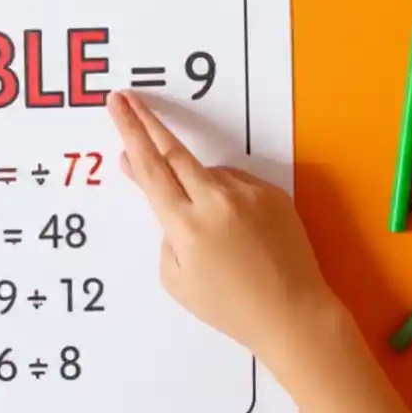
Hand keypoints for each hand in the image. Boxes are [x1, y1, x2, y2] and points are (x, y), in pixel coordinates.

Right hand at [106, 90, 341, 362]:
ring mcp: (248, 193)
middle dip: (147, 123)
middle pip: (173, 151)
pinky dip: (227, 199)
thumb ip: (165, 235)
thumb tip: (162, 199)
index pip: (150, 169)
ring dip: (197, 189)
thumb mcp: (177, 281)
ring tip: (217, 237)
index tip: (119, 106)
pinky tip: (239, 234)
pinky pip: (238, 185)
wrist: (293, 313)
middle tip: (129, 98)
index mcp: (186, 226)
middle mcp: (216, 201)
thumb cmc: (230, 307)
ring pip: (208, 175)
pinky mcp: (273, 193)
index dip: (131, 134)